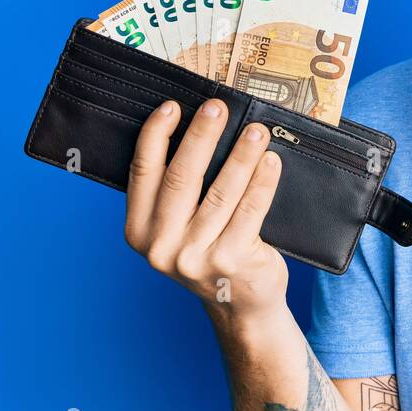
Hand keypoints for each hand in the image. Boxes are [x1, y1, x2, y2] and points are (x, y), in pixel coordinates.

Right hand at [125, 97, 288, 330]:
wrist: (241, 304)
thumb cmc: (212, 251)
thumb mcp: (180, 227)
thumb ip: (178, 190)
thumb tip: (199, 128)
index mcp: (140, 232)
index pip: (143, 174)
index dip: (155, 136)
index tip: (171, 107)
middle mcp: (162, 246)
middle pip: (181, 178)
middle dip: (201, 136)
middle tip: (217, 107)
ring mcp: (196, 257)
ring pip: (221, 192)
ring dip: (240, 156)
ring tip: (256, 130)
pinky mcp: (231, 261)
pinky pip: (251, 211)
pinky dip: (262, 182)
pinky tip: (271, 161)